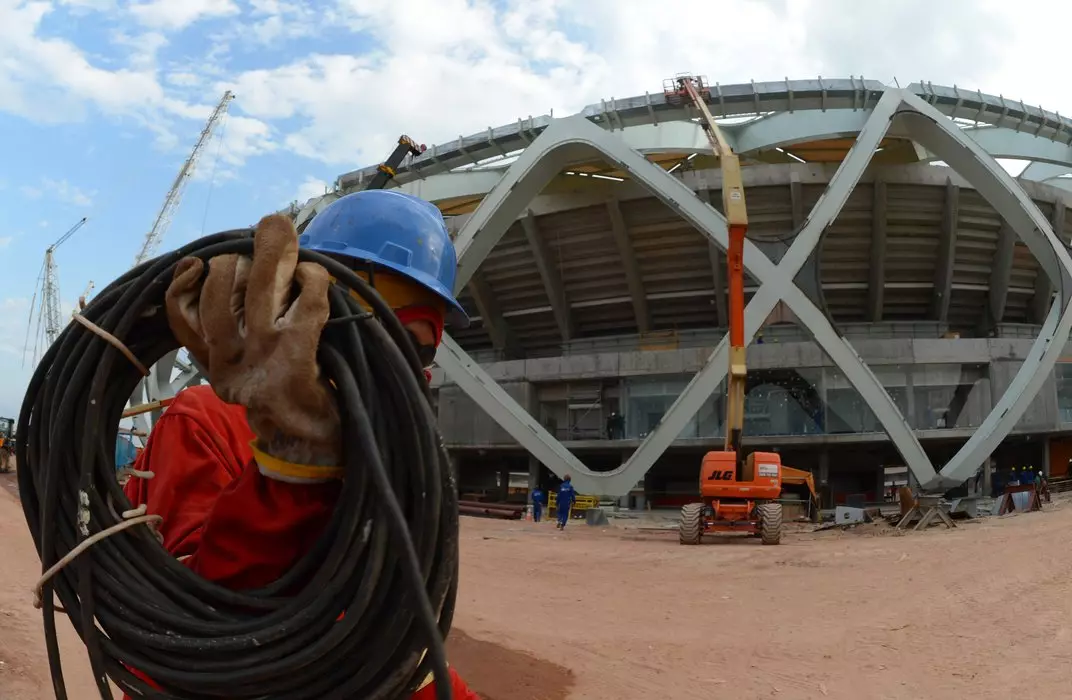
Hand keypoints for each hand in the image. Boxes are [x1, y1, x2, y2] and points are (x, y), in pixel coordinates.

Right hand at [165, 214, 339, 466]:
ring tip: (284, 231)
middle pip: (221, 289)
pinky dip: (313, 281)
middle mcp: (230, 358)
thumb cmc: (282, 399)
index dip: (183, 284)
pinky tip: (316, 276)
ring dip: (276, 252)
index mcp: (213, 362)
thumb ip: (234, 334)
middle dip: (242, 253)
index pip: (180, 315)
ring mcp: (262, 356)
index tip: (196, 264)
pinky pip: (305, 303)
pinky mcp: (297, 356)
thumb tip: (237, 275)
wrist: (310, 445)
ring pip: (260, 287)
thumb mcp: (244, 373)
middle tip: (271, 227)